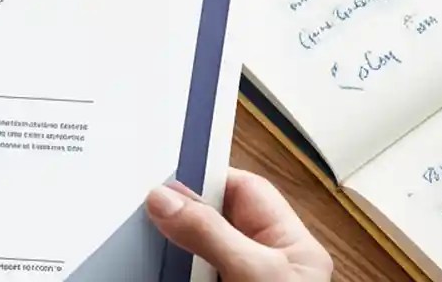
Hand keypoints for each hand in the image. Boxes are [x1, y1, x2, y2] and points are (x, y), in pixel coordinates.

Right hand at [146, 168, 332, 281]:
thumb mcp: (254, 273)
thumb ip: (211, 233)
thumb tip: (166, 200)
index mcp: (291, 245)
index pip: (244, 189)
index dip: (206, 175)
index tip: (169, 170)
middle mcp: (265, 262)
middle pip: (213, 218)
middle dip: (181, 214)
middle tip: (150, 212)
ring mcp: (237, 279)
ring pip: (193, 249)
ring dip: (170, 247)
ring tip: (150, 244)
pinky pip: (183, 272)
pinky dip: (166, 269)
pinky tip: (154, 267)